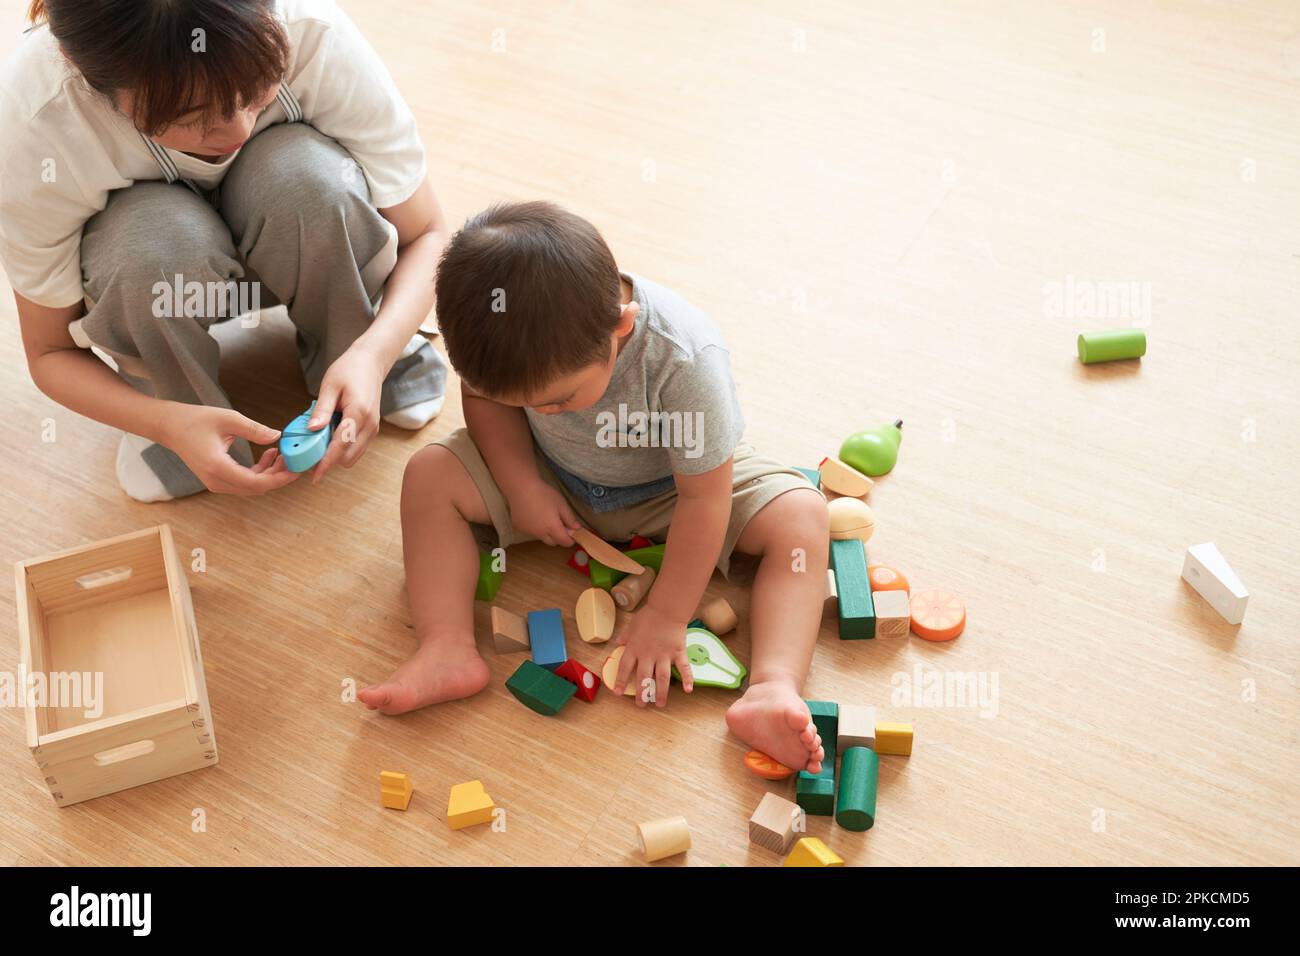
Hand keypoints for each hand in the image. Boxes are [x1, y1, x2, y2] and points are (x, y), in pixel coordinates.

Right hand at [160, 403, 299, 495]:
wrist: (171, 427)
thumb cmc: (196, 420)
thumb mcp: (228, 419)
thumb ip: (254, 429)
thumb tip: (278, 436)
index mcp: (218, 467)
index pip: (256, 483)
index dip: (279, 478)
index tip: (296, 469)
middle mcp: (216, 481)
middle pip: (256, 488)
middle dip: (278, 476)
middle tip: (294, 459)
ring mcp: (216, 483)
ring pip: (251, 487)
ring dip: (270, 474)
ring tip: (283, 454)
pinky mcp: (217, 480)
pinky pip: (244, 482)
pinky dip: (260, 473)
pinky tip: (269, 455)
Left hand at [309, 344, 385, 482]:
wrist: (370, 363)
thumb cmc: (349, 370)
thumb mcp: (330, 385)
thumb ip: (322, 410)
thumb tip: (311, 430)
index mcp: (359, 413)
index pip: (341, 445)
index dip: (326, 462)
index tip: (314, 476)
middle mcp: (369, 425)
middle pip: (347, 456)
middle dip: (328, 461)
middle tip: (306, 457)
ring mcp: (372, 429)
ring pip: (352, 456)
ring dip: (335, 456)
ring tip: (316, 445)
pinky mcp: (371, 430)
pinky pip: (355, 449)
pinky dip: (341, 450)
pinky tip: (328, 438)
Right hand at [506, 480, 582, 545]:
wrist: (521, 488)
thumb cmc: (544, 494)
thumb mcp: (561, 504)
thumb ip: (570, 519)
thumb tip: (577, 529)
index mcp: (553, 528)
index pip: (565, 542)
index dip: (570, 539)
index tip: (571, 531)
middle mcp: (540, 534)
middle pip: (553, 542)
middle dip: (558, 536)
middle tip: (559, 523)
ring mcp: (528, 532)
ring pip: (541, 537)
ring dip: (546, 532)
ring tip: (544, 516)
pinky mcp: (519, 528)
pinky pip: (531, 532)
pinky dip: (534, 528)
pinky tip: (533, 515)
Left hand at [614, 602, 693, 707]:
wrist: (667, 608)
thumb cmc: (649, 615)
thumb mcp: (632, 625)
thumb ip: (625, 636)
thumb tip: (618, 643)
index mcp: (634, 648)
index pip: (624, 668)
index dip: (620, 681)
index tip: (617, 693)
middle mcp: (648, 655)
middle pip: (643, 678)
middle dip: (642, 693)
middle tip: (641, 705)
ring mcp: (664, 655)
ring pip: (662, 678)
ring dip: (661, 693)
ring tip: (660, 704)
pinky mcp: (678, 653)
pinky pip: (683, 668)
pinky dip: (687, 679)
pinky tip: (688, 690)